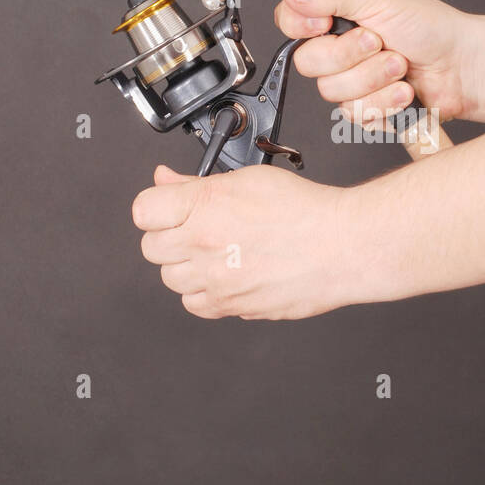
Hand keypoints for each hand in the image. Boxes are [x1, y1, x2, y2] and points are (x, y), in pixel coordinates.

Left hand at [132, 164, 352, 319]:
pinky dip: (204, 293)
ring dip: (186, 266)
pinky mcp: (231, 306)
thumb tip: (165, 180)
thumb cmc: (305, 211)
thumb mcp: (247, 178)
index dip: (157, 207)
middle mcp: (203, 245)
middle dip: (171, 236)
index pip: (143, 210)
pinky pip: (194, 305)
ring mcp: (215, 280)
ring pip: (170, 279)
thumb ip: (195, 182)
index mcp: (204, 206)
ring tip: (217, 253)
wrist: (341, 246)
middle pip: (152, 248)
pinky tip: (225, 275)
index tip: (168, 208)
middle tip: (197, 229)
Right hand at [274, 0, 480, 126]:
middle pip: (308, 62)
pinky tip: (405, 92)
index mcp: (340, 14)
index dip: (299, 26)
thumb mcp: (381, 0)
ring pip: (332, 92)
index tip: (323, 25)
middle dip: (350, 55)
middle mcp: (341, 47)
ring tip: (402, 66)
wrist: (464, 68)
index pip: (291, 21)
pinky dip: (384, 102)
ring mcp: (352, 80)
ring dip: (373, 79)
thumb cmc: (433, 27)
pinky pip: (355, 114)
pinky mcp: (366, 108)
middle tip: (380, 42)